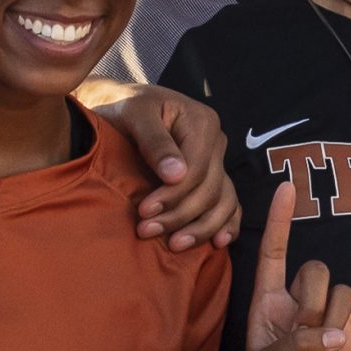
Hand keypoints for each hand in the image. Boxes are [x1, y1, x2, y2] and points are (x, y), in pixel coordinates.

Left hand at [87, 81, 241, 248]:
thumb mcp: (134, 114)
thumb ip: (154, 141)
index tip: (144, 212)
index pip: (196, 169)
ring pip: (223, 201)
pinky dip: (227, 224)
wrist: (121, 106)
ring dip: (201, 228)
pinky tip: (218, 243)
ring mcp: (218, 161)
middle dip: (180, 215)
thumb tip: (176, 175)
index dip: (173, 195)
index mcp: (202, 122)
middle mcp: (216, 142)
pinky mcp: (213, 177)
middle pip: (209, 189)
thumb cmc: (124, 107)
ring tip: (174, 245)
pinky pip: (229, 204)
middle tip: (147, 231)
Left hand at [238, 182, 350, 350]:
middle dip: (313, 304)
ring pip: (340, 291)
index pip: (273, 251)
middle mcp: (296, 301)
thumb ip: (298, 343)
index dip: (278, 220)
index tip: (287, 187)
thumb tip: (338, 335)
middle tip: (302, 341)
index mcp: (267, 302)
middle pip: (315, 271)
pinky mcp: (349, 332)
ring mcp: (325, 314)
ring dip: (334, 321)